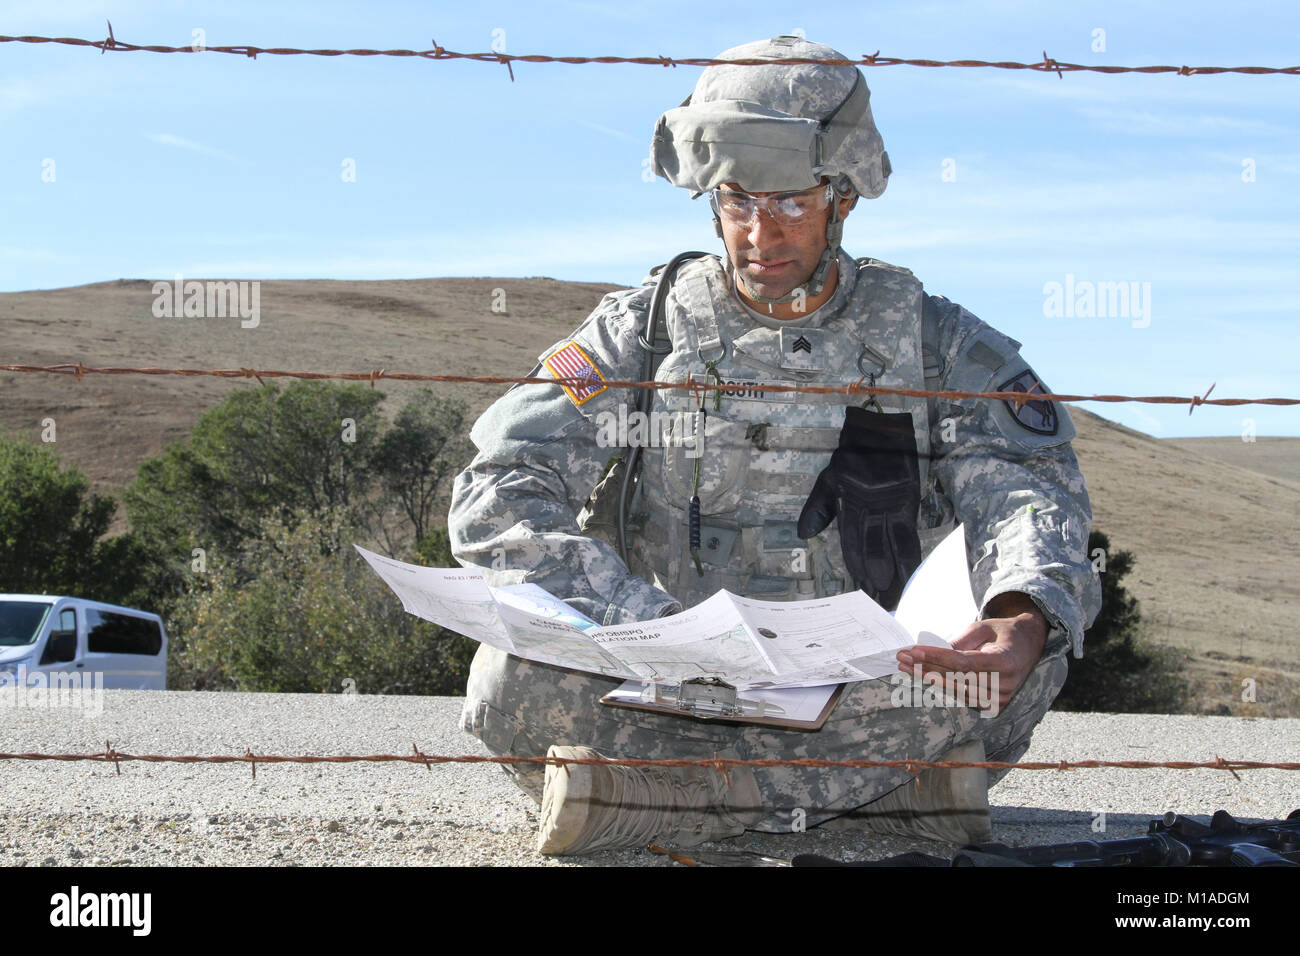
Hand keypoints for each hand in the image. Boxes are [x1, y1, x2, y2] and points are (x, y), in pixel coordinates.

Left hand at [895, 593, 1047, 710]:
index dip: (935, 657)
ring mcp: (1000, 698)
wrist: (1030, 647)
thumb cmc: (1004, 633)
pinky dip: (941, 686)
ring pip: (955, 690)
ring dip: (928, 678)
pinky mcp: (994, 706)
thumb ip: (960, 640)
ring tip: (906, 667)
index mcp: (1004, 661)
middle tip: (901, 658)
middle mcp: (1004, 684)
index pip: (962, 662)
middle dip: (925, 667)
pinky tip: (922, 677)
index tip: (913, 651)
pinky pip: (961, 696)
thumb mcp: (983, 627)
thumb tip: (932, 650)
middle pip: (955, 678)